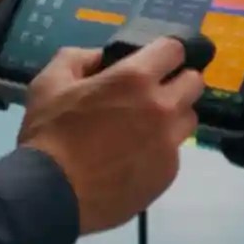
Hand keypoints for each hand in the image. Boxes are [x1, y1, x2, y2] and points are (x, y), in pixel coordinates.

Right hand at [18, 40, 203, 233]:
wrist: (50, 195)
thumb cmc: (49, 135)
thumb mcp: (50, 82)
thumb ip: (78, 58)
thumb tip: (100, 57)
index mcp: (135, 78)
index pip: (176, 49)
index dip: (164, 53)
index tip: (153, 61)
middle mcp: (162, 107)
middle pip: (194, 82)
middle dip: (176, 82)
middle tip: (152, 93)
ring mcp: (169, 142)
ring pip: (189, 118)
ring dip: (173, 116)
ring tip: (145, 127)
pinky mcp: (168, 173)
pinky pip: (175, 151)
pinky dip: (161, 150)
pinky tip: (135, 158)